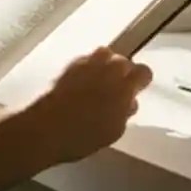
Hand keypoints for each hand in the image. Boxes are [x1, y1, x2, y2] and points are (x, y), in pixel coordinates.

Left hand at [17, 47, 151, 166]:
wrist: (47, 128)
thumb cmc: (83, 136)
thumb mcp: (114, 131)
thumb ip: (125, 112)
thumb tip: (129, 102)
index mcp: (124, 86)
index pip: (143, 72)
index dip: (141, 81)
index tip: (137, 90)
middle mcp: (109, 69)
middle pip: (124, 60)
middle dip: (124, 72)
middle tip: (117, 89)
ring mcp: (88, 64)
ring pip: (105, 54)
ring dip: (106, 64)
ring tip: (101, 80)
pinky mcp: (69, 64)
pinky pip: (86, 59)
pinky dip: (89, 66)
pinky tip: (83, 82)